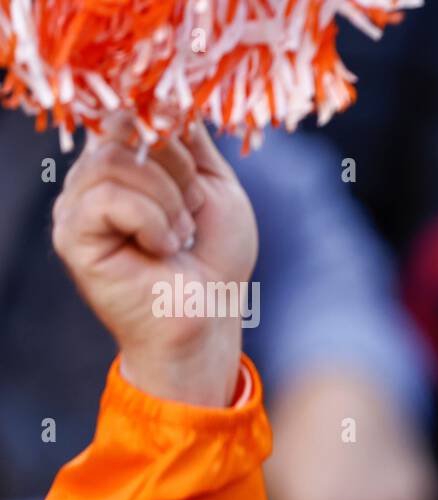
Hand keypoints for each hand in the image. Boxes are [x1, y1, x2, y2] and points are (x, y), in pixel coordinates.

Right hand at [52, 113, 256, 405]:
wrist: (212, 313)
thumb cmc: (214, 257)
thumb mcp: (213, 185)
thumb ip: (188, 139)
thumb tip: (165, 96)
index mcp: (122, 163)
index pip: (128, 111)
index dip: (166, 127)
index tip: (194, 164)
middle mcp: (92, 178)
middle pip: (122, 129)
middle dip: (176, 169)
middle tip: (192, 213)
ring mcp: (76, 206)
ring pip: (114, 162)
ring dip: (167, 200)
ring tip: (179, 237)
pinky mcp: (72, 237)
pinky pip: (107, 198)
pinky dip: (151, 221)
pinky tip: (162, 249)